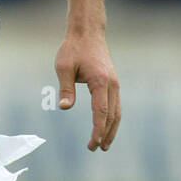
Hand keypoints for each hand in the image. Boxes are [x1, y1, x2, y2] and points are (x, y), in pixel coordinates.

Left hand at [54, 29, 120, 150]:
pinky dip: (112, 118)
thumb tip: (64, 107)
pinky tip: (106, 126)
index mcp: (100, 81)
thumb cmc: (73, 48)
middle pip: (112, 115)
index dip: (98, 130)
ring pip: (116, 111)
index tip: (93, 144)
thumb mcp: (63, 66)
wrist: (87, 32)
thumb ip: (66, 87)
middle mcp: (112, 84)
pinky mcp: (112, 82)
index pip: (101, 112)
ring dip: (111, 128)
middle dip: (105, 134)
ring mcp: (114, 83)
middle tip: (96, 149)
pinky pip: (115, 104)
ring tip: (104, 144)